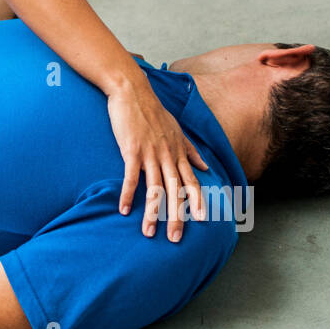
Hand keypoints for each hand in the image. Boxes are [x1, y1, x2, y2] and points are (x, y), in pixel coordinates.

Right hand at [106, 81, 209, 240]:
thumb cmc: (152, 110)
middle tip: (175, 238)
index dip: (198, 200)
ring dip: (151, 212)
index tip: (202, 219)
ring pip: (154, 188)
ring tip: (148, 233)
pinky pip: (131, 177)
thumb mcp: (176, 129)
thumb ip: (190, 149)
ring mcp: (149, 153)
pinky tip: (124, 210)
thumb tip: (205, 165)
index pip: (191, 180)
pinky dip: (128, 194)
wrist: (132, 90)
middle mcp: (167, 155)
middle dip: (176, 216)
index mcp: (177, 152)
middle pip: (175, 190)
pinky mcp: (131, 150)